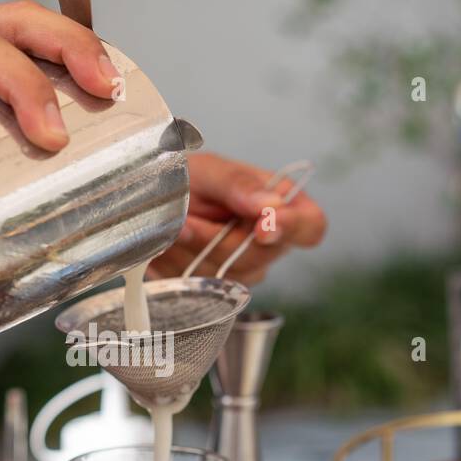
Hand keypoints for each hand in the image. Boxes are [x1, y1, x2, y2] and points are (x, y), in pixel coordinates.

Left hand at [148, 153, 326, 285]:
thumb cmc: (186, 180)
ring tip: (176, 224)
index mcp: (280, 205)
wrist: (150, 202)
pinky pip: (202, 287)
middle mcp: (268, 242)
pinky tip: (170, 242)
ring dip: (195, 250)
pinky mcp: (215, 289)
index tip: (263, 226)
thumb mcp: (209, 171)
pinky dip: (180, 262)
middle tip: (188, 219)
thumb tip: (272, 206)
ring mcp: (242, 269)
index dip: (293, 230)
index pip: (311, 226)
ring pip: (229, 276)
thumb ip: (238, 186)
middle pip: (262, 257)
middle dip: (219, 239)